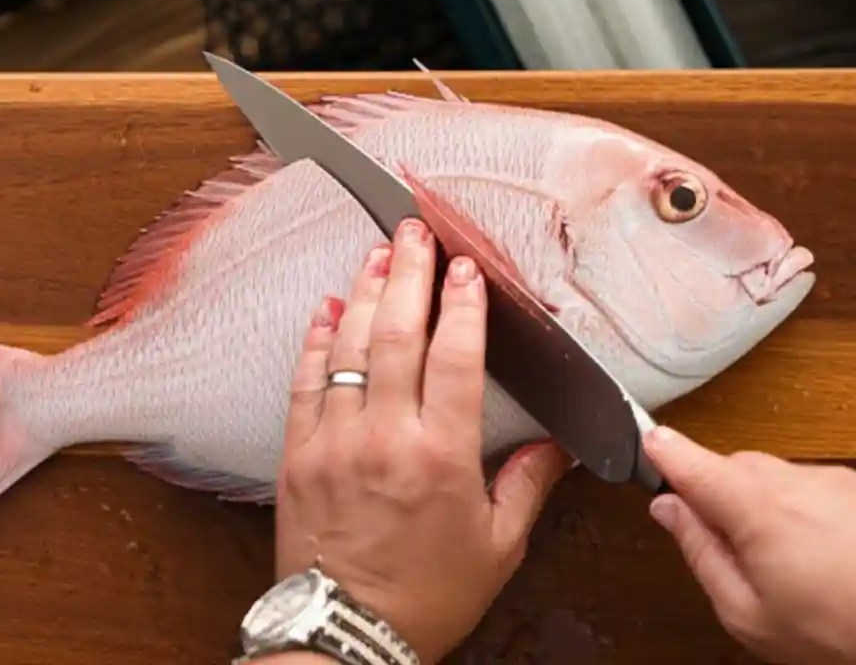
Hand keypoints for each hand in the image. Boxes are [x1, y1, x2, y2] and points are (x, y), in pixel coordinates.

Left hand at [270, 218, 572, 663]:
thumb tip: (556, 446)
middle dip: (410, 273)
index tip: (467, 268)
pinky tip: (329, 308)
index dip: (463, 304)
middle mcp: (385, 437)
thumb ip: (527, 486)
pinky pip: (305, 382)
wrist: (347, 636)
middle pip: (398, 335)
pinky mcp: (298, 454)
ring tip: (378, 252)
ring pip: (349, 348)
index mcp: (441, 456)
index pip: (454, 357)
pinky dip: (316, 341)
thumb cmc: (426, 596)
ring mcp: (335, 441)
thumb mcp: (498, 547)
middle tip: (416, 231)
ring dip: (367, 293)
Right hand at [642, 426, 855, 664]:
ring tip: (813, 575)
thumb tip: (670, 511)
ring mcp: (855, 480)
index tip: (649, 442)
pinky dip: (836, 519)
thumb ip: (701, 555)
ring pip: (796, 482)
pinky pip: (844, 492)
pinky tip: (855, 568)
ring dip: (788, 513)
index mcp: (759, 508)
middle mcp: (806, 479)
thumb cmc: (852, 639)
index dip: (664, 451)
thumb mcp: (750, 616)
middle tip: (739, 552)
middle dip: (730, 498)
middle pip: (744, 470)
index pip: (693, 463)